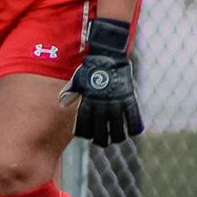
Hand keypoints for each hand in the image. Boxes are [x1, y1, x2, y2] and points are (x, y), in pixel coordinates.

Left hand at [63, 17, 143, 146]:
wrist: (107, 55)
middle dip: (102, 140)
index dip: (85, 134)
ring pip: (118, 130)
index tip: (87, 137)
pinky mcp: (129, 98)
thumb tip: (62, 103)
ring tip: (117, 138)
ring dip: (118, 137)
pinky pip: (134, 119)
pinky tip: (133, 131)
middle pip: (102, 133)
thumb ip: (71, 93)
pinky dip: (134, 127)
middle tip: (103, 142)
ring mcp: (117, 103)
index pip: (85, 126)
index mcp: (88, 103)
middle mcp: (102, 106)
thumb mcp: (78, 81)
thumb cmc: (90, 68)